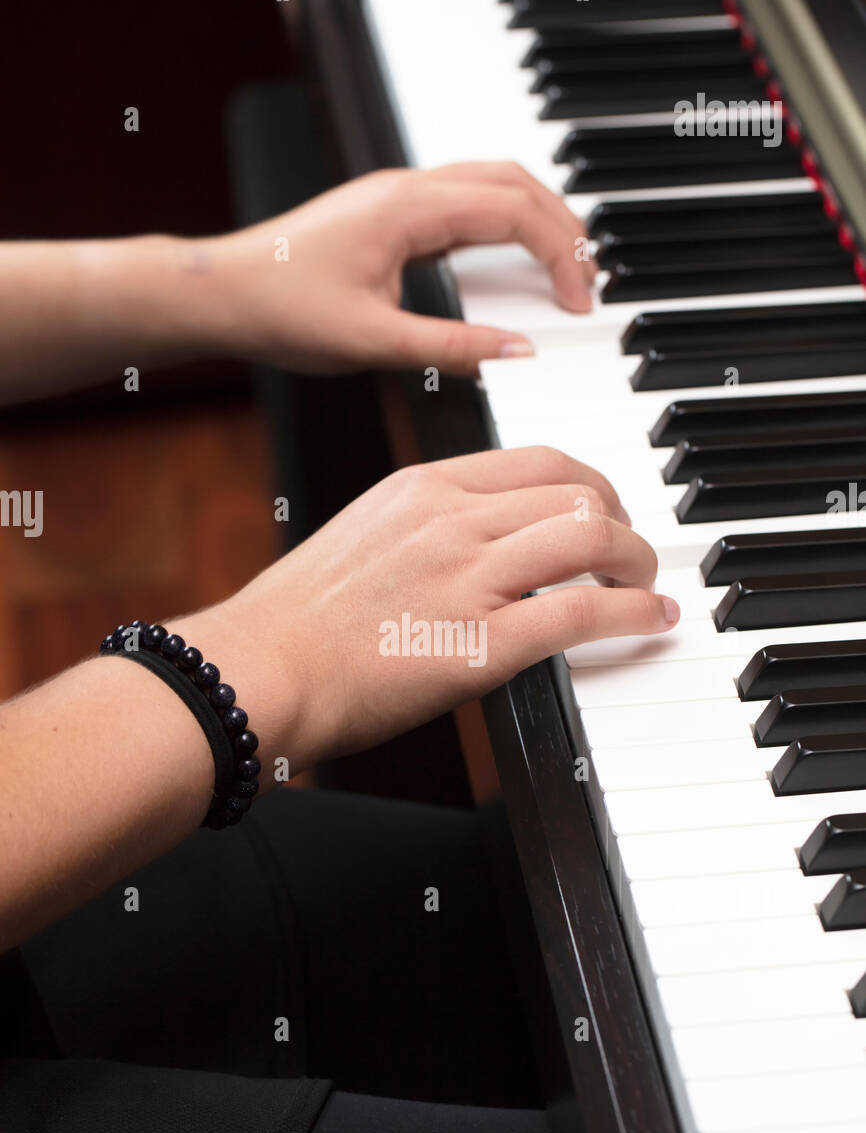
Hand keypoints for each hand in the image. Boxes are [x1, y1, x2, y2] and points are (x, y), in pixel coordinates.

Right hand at [171, 448, 677, 776]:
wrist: (256, 671)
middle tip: (635, 549)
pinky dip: (634, 612)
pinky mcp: (482, 642)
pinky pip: (584, 611)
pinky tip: (652, 621)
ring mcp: (469, 576)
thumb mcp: (361, 543)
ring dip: (637, 561)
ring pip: (591, 537)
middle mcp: (451, 518)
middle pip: (575, 490)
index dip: (588, 484)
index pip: (535, 461)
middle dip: (622, 519)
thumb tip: (470, 552)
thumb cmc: (293, 624)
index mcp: (421, 487)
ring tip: (649, 585)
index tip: (602, 508)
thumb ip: (421, 533)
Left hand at [199, 163, 595, 375]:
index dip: (561, 253)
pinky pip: (465, 204)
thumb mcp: (373, 343)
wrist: (223, 294)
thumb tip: (519, 352)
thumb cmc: (282, 310)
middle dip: (563, 227)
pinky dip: (503, 227)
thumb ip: (452, 347)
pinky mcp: (390, 214)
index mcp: (410, 208)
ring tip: (562, 271)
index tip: (579, 302)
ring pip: (492, 184)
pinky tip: (510, 265)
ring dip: (537, 220)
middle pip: (515, 181)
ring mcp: (399, 196)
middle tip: (587, 283)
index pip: (514, 211)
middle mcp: (408, 188)